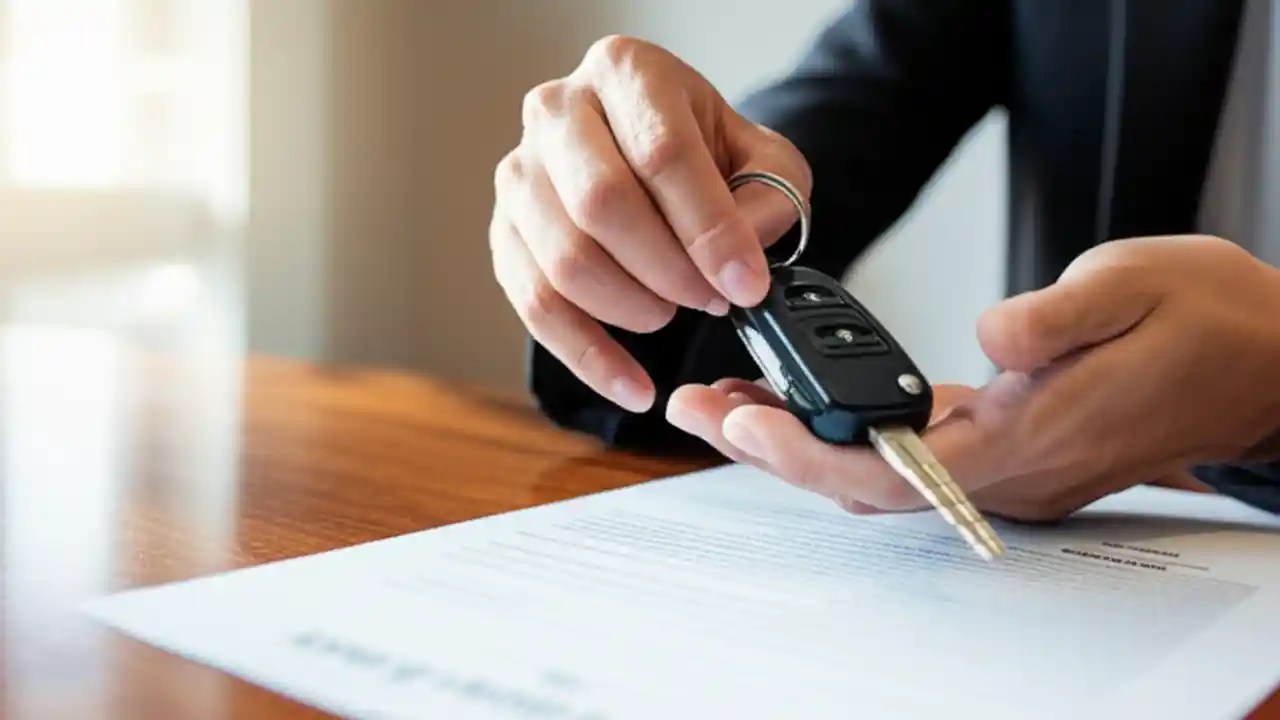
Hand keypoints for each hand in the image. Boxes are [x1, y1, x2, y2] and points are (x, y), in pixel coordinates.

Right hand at [490, 35, 809, 412]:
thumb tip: (743, 258)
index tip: (745, 285)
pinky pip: (535, 308)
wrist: (648, 157)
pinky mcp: (502, 233)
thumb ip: (771, 196)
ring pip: (564, 260)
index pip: (662, 153)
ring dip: (632, 308)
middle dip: (668, 271)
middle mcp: (558, 112)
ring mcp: (519, 173)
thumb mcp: (760, 157)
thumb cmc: (705, 156)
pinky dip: (589, 357)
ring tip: (675, 313)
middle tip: (712, 300)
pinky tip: (634, 387)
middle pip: (601, 204)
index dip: (709, 228)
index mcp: (626, 72)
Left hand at [668, 236, 1279, 520]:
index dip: (809, 456)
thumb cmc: (1208, 322)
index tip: (743, 424)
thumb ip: (1055, 315)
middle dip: (775, 451)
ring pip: (879, 469)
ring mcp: (1006, 463)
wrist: (1262, 362)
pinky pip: (908, 448)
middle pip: (864, 480)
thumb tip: (982, 336)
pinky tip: (809, 397)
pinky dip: (848, 427)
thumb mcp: (1138, 286)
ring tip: (732, 400)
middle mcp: (1009, 467)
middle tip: (699, 408)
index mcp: (1031, 437)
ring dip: (802, 441)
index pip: (895, 468)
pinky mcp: (1006, 442)